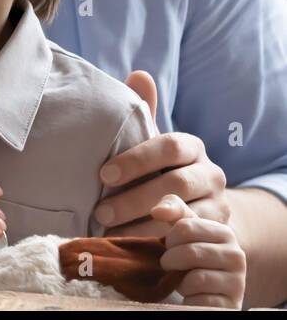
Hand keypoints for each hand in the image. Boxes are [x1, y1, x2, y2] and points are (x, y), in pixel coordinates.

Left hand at [96, 70, 230, 234]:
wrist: (199, 205)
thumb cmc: (161, 169)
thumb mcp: (151, 142)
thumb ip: (143, 112)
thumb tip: (138, 74)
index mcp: (191, 146)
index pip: (168, 146)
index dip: (136, 160)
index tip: (104, 174)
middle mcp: (211, 173)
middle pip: (174, 184)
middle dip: (133, 198)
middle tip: (100, 210)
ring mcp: (218, 204)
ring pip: (181, 214)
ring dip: (141, 224)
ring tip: (108, 230)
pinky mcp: (216, 232)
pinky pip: (187, 238)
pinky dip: (156, 241)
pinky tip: (130, 245)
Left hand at [154, 194, 245, 308]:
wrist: (209, 290)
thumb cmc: (192, 255)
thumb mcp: (184, 229)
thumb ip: (173, 210)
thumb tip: (157, 211)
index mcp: (225, 233)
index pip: (185, 227)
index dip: (170, 239)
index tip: (171, 247)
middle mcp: (237, 256)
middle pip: (190, 252)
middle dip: (171, 261)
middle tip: (171, 266)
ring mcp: (237, 282)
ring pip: (195, 279)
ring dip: (180, 281)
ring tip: (183, 280)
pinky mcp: (230, 305)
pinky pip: (200, 300)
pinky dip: (189, 299)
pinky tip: (193, 295)